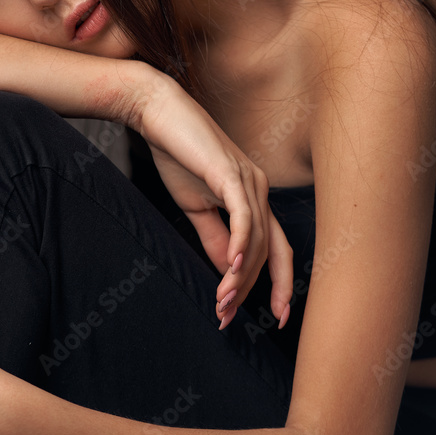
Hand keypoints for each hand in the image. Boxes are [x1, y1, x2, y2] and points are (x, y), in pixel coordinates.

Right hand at [133, 74, 292, 327]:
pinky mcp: (230, 174)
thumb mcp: (197, 206)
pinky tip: (230, 271)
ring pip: (256, 241)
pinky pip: (243, 218)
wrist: (158, 115)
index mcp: (255, 198)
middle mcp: (260, 190)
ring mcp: (249, 181)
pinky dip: (240, 246)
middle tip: (227, 318)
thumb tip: (228, 272)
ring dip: (239, 277)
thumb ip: (215, 237)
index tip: (271, 318)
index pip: (276, 249)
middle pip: (270, 251)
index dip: (277, 285)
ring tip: (222, 304)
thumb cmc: (178, 155)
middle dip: (252, 290)